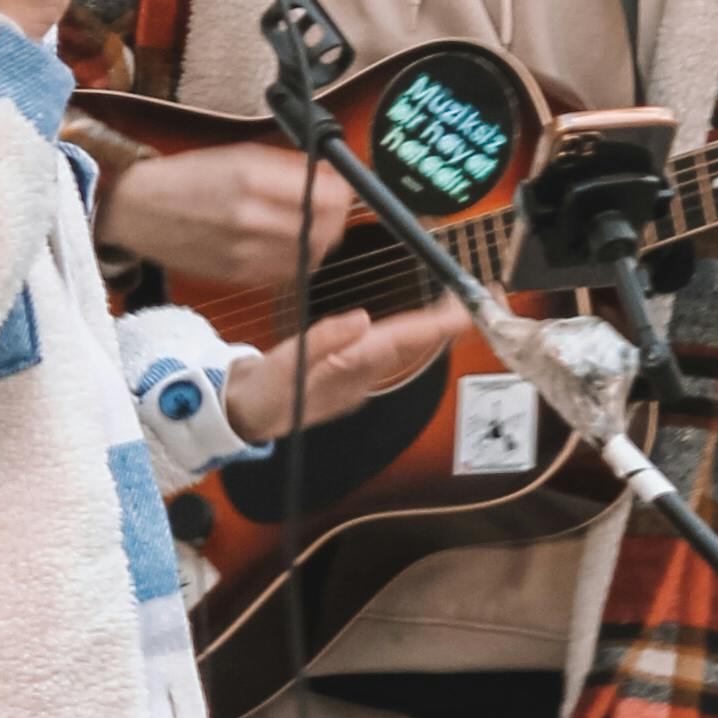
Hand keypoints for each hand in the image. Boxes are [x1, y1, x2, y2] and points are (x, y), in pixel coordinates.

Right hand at [95, 133, 337, 291]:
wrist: (138, 210)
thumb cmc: (186, 179)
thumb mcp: (237, 156)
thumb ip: (286, 168)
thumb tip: (329, 177)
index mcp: (251, 177)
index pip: (327, 194)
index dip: (341, 192)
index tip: (339, 187)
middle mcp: (251, 216)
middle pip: (327, 227)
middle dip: (334, 216)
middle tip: (328, 207)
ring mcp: (245, 250)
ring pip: (312, 253)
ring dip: (317, 239)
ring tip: (304, 225)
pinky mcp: (238, 275)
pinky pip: (287, 272)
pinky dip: (295, 259)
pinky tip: (283, 244)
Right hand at [222, 296, 476, 447]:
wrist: (249, 416)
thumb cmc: (267, 390)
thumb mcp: (286, 362)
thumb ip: (324, 339)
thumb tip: (362, 318)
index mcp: (350, 367)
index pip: (402, 341)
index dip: (435, 325)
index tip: (463, 311)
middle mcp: (363, 376)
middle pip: (412, 346)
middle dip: (442, 325)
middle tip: (469, 300)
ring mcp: (360, 381)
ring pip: (404, 351)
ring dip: (429, 331)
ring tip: (452, 310)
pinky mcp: (351, 380)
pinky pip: (388, 355)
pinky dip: (407, 339)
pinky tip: (416, 328)